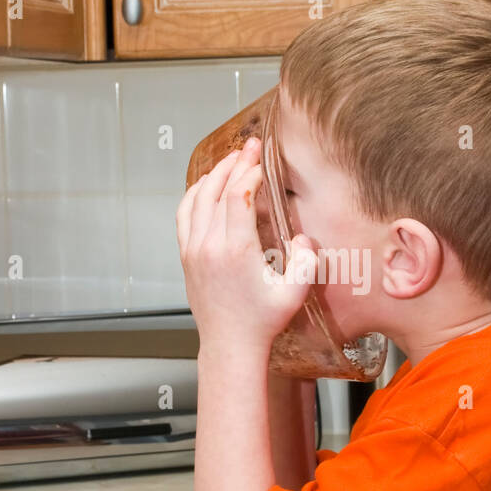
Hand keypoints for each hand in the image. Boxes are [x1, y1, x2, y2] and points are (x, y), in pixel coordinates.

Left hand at [176, 136, 317, 351]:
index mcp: (235, 250)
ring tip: (232, 159)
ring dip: (214, 174)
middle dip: (235, 164)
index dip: (252, 173)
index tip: (265, 164)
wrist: (230, 345)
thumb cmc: (262, 321)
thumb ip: (306, 260)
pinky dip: (194, 193)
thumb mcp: (295, 292)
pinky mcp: (186, 255)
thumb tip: (303, 236)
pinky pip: (184, 214)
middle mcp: (209, 246)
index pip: (238, 195)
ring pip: (198, 198)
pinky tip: (206, 185)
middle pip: (217, 190)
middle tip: (251, 146)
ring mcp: (193, 249)